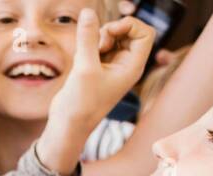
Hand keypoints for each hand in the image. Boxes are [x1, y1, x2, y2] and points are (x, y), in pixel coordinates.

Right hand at [39, 10, 154, 174]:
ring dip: (97, 39)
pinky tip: (80, 61)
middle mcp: (125, 65)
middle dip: (110, 31)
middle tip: (97, 45)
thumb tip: (87, 12)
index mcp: (132, 67)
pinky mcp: (97, 68)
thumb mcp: (84, 68)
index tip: (110, 32)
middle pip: (128, 31)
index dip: (129, 25)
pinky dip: (88, 46)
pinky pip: (97, 45)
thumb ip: (87, 38)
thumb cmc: (81, 105)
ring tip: (86, 57)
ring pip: (111, 37)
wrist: (67, 126)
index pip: (145, 34)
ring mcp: (111, 66)